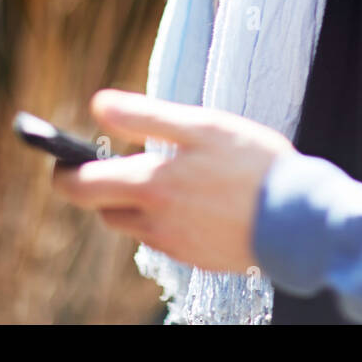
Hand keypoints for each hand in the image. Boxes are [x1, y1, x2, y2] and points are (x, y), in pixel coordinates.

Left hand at [51, 89, 295, 272]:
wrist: (298, 220)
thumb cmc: (254, 164)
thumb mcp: (202, 126)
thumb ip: (145, 115)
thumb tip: (97, 105)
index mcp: (149, 183)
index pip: (79, 185)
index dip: (64, 170)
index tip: (64, 158)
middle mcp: (153, 219)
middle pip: (100, 207)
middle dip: (94, 186)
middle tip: (110, 164)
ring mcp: (173, 242)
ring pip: (131, 222)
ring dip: (132, 201)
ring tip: (163, 176)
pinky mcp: (195, 256)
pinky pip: (162, 236)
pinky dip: (164, 217)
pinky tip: (194, 199)